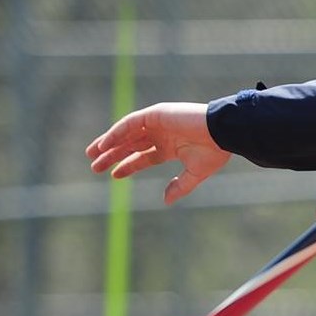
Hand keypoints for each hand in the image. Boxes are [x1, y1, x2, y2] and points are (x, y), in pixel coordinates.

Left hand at [85, 101, 230, 204]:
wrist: (223, 133)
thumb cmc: (214, 151)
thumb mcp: (195, 174)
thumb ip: (179, 186)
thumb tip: (165, 201)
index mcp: (170, 147)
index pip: (143, 156)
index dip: (128, 166)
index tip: (113, 175)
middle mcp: (161, 134)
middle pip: (130, 145)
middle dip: (113, 155)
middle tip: (95, 167)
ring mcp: (157, 122)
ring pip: (126, 133)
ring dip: (108, 143)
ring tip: (92, 154)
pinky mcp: (156, 114)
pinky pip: (130, 123)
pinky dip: (116, 133)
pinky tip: (105, 145)